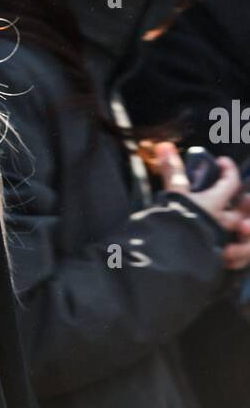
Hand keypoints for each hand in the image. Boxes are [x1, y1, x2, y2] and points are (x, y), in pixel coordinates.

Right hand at [155, 143, 249, 257]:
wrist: (166, 260)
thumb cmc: (170, 224)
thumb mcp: (171, 194)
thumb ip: (172, 171)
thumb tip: (165, 146)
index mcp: (214, 203)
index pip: (231, 181)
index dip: (227, 169)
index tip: (221, 163)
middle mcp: (222, 222)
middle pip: (242, 207)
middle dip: (242, 201)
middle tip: (234, 195)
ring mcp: (221, 243)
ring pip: (241, 232)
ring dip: (241, 227)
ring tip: (236, 224)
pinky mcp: (216, 261)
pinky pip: (233, 257)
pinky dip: (233, 253)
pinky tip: (227, 250)